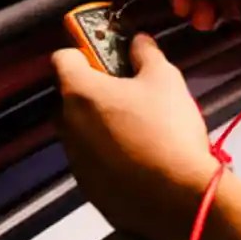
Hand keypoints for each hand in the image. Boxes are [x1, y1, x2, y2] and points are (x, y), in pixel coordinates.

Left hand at [52, 34, 218, 239]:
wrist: (178, 199)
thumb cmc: (167, 129)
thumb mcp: (165, 80)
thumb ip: (146, 54)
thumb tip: (137, 40)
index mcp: (79, 93)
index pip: (62, 58)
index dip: (84, 53)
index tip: (109, 58)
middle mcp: (67, 125)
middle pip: (69, 97)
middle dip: (93, 91)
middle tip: (129, 94)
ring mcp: (74, 160)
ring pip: (81, 131)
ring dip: (100, 125)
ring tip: (139, 130)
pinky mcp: (86, 188)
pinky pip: (92, 161)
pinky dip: (108, 156)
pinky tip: (139, 160)